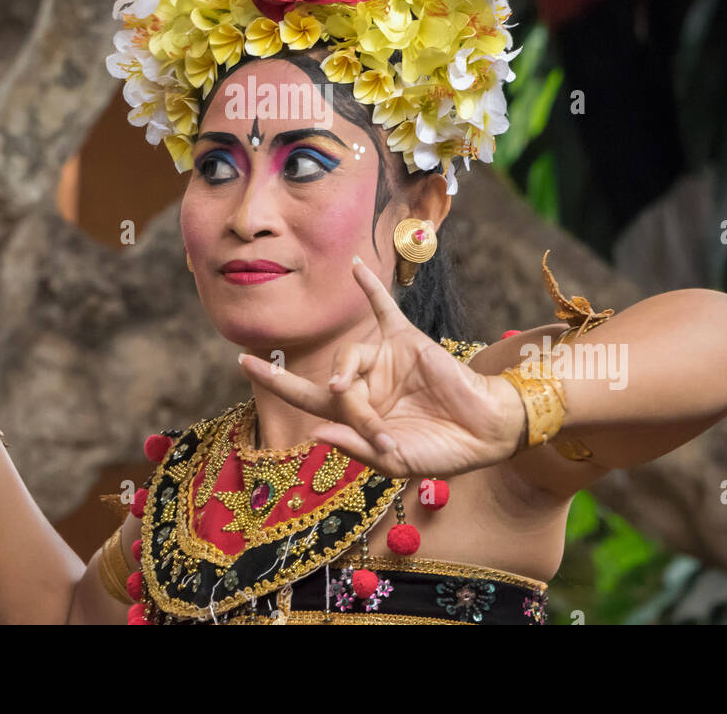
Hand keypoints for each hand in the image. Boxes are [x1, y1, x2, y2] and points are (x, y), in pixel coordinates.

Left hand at [237, 256, 528, 478]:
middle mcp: (363, 383)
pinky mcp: (405, 339)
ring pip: (350, 353)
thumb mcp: (395, 461)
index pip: (304, 394)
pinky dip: (369, 286)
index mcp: (353, 414)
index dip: (274, 379)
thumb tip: (315, 433)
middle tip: (374, 432)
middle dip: (345, 406)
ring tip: (380, 412)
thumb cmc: (440, 451)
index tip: (242, 360)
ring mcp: (383, 357)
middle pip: (330, 381)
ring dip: (355, 379)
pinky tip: (356, 265)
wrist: (483, 430)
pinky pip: (382, 307)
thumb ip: (355, 447)